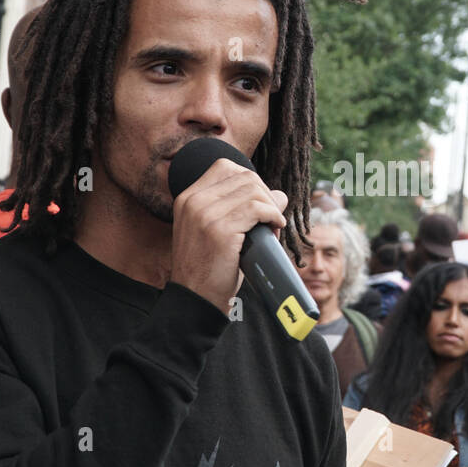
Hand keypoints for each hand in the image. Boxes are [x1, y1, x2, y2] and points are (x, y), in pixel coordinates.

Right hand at [168, 158, 286, 314]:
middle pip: (244, 176)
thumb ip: (240, 209)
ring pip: (253, 190)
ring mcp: (204, 214)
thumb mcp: (217, 232)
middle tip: (271, 218)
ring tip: (273, 226)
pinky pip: (257, 209)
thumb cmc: (210, 268)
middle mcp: (192, 201)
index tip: (260, 203)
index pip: (225, 167)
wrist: (195, 300)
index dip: (251, 181)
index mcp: (187, 198)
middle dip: (265, 195)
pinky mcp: (220, 230)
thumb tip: (280, 194)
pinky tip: (275, 227)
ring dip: (271, 207)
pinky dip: (273, 215)